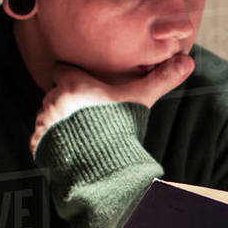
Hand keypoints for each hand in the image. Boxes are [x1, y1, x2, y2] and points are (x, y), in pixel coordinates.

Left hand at [29, 53, 193, 152]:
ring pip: (47, 115)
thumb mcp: (141, 99)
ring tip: (79, 132)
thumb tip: (189, 61)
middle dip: (67, 101)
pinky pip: (41, 137)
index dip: (73, 76)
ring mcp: (43, 122)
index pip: (62, 70)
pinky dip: (51, 141)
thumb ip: (161, 80)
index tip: (83, 84)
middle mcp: (53, 100)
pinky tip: (71, 147)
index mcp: (73, 84)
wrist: (102, 166)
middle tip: (86, 113)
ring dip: (58, 121)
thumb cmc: (120, 127)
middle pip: (55, 93)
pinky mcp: (38, 143)